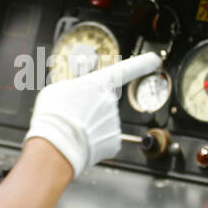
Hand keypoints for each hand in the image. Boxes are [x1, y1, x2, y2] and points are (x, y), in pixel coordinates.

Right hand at [23, 52, 161, 176]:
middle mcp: (111, 101)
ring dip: (89, 125)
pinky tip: (81, 141)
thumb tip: (72, 92)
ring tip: (72, 129)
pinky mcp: (114, 142)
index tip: (154, 60)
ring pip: (102, 122)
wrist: (55, 148)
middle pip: (102, 102)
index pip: (128, 69)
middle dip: (90, 109)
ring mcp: (114, 122)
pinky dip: (93, 141)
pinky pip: (104, 139)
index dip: (143, 63)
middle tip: (71, 116)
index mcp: (99, 83)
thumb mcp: (55, 90)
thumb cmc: (53, 117)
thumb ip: (70, 87)